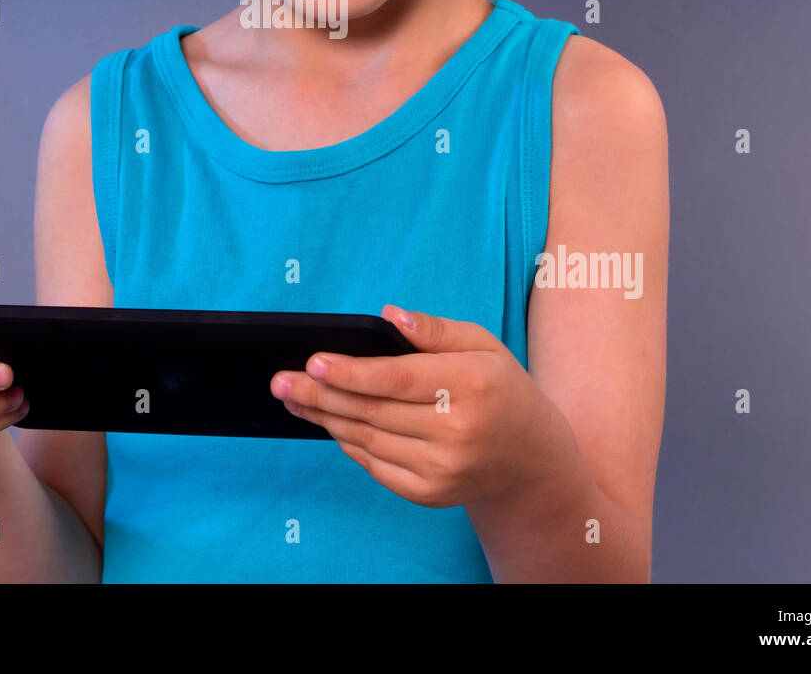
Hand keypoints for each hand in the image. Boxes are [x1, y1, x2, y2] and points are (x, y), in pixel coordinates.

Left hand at [269, 305, 555, 508]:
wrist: (530, 459)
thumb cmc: (499, 389)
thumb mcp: (482, 344)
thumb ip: (435, 330)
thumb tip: (389, 316)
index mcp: (471, 385)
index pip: (398, 379)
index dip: (351, 372)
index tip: (313, 361)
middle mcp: (457, 432)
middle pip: (373, 411)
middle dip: (320, 394)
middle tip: (280, 380)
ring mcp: (443, 469)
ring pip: (367, 439)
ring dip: (324, 418)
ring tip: (293, 397)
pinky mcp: (431, 494)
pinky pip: (375, 465)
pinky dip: (348, 443)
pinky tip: (328, 423)